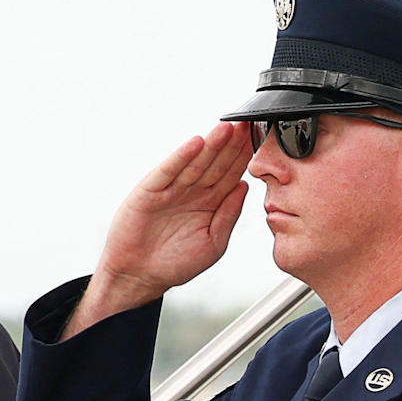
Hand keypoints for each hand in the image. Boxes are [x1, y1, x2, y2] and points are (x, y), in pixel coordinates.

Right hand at [74, 125, 256, 334]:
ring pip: (195, 162)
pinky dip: (180, 157)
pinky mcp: (149, 192)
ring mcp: (171, 190)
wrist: (139, 278)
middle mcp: (192, 191)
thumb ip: (229, 215)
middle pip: (217, 162)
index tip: (263, 137)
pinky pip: (167, 171)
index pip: (233, 172)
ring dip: (211, 144)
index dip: (247, 155)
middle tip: (248, 123)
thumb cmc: (175, 264)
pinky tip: (195, 144)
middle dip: (232, 143)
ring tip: (227, 128)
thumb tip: (244, 187)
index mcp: (211, 202)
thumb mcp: (213, 244)